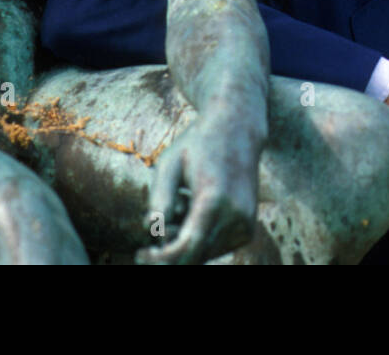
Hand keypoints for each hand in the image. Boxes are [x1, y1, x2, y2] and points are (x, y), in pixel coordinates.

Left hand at [135, 106, 262, 263]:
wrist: (237, 130)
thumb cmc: (197, 145)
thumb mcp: (168, 164)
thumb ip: (159, 201)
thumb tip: (155, 235)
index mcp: (215, 199)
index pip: (187, 248)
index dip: (160, 259)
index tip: (140, 253)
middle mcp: (236, 217)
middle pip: (194, 256)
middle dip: (170, 247)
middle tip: (163, 214)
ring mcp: (245, 226)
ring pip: (203, 255)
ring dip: (185, 239)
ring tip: (184, 202)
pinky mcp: (247, 230)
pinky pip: (214, 247)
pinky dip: (199, 236)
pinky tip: (196, 206)